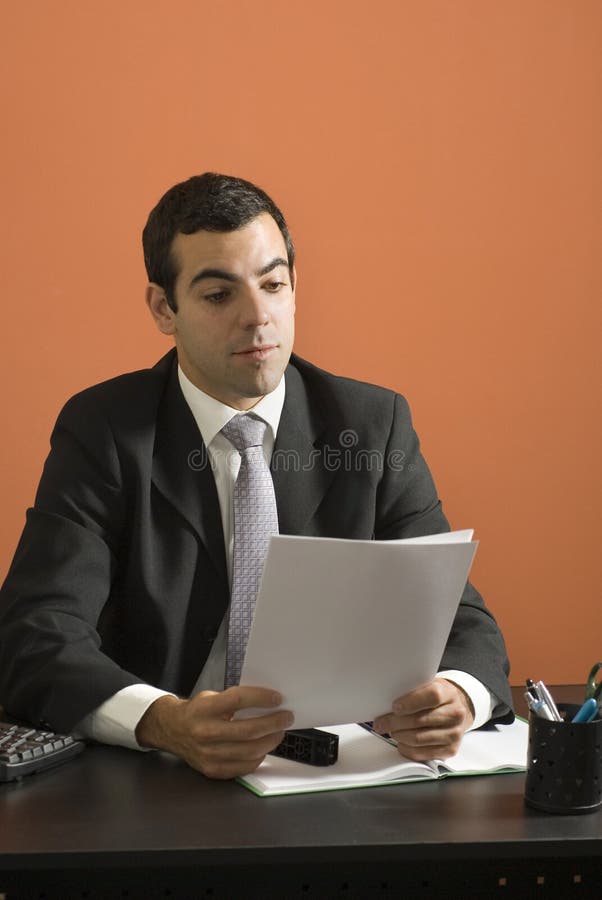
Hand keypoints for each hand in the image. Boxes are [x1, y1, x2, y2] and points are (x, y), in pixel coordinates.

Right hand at [135, 686, 293, 778]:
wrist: (172, 730)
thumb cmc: (197, 711)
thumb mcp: (211, 697)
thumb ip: (234, 699)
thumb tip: (266, 702)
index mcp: (203, 709)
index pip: (238, 700)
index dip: (261, 698)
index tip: (277, 698)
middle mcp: (204, 733)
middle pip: (248, 730)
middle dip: (273, 723)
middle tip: (286, 717)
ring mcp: (208, 755)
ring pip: (250, 750)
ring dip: (271, 740)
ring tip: (279, 731)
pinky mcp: (212, 770)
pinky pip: (243, 767)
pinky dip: (259, 757)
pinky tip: (264, 747)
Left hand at [372, 678, 474, 761]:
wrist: (455, 712)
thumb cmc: (437, 699)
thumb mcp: (428, 685)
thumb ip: (412, 690)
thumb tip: (386, 700)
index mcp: (449, 694)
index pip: (432, 696)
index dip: (410, 702)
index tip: (395, 707)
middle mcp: (455, 714)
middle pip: (420, 720)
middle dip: (395, 722)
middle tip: (381, 722)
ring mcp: (453, 734)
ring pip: (418, 738)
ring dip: (399, 736)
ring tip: (391, 731)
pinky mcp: (450, 750)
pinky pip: (422, 753)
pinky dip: (406, 749)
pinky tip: (401, 742)